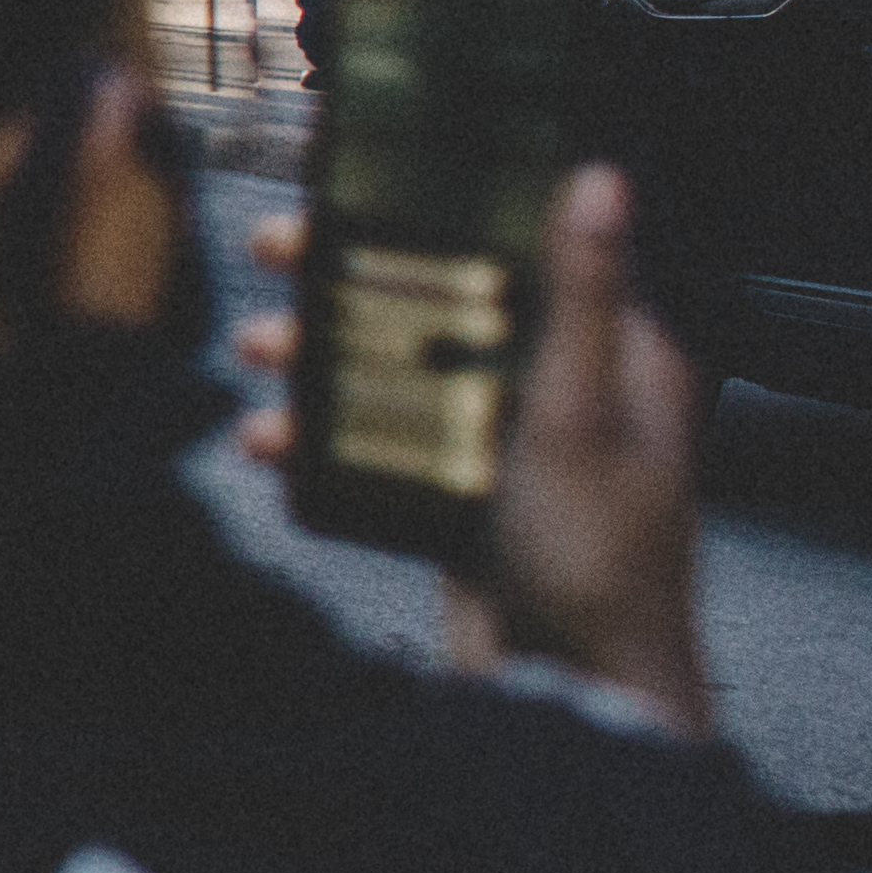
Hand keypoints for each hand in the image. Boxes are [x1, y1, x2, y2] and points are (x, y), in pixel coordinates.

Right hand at [229, 169, 709, 734]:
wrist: (574, 690)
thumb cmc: (604, 563)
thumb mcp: (581, 411)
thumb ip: (582, 296)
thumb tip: (601, 182)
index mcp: (613, 355)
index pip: (524, 247)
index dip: (443, 207)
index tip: (362, 184)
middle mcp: (559, 390)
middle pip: (441, 303)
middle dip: (350, 283)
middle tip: (278, 253)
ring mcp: (504, 446)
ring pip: (398, 375)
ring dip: (320, 364)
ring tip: (258, 355)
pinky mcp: (459, 498)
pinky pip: (379, 448)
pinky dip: (323, 443)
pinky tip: (276, 446)